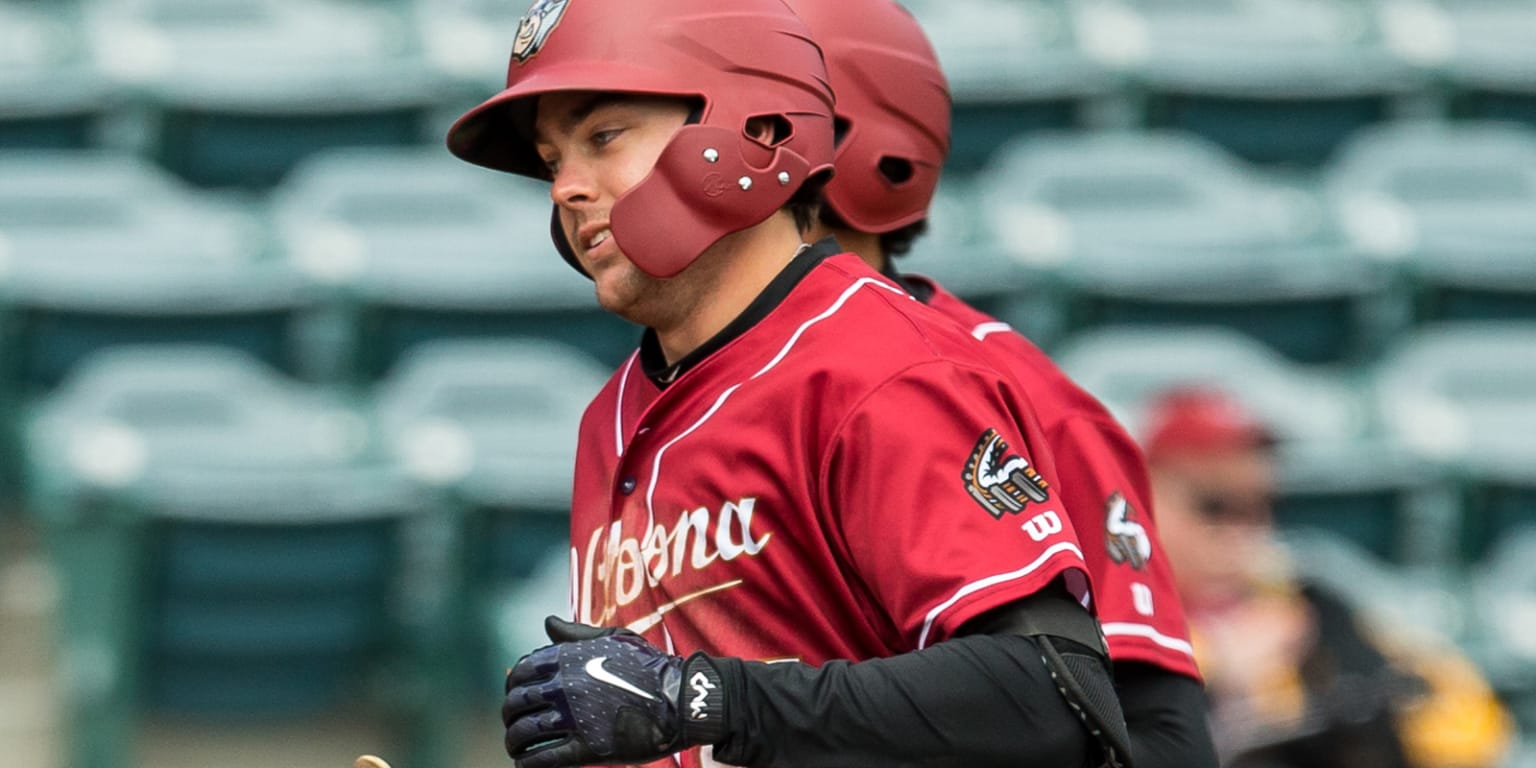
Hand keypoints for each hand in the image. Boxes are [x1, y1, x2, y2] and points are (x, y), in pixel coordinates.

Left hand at [503, 618, 727, 767]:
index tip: (516, 694)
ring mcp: (575, 718)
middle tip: (514, 723)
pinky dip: (528, 764)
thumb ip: (577, 634)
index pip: (522, 671)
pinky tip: (527, 764)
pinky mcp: (588, 749)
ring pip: (525, 733)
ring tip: (517, 749)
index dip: (512, 685)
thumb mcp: (614, 638)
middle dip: (509, 715)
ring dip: (515, 742)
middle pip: (517, 703)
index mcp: (568, 659)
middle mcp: (565, 687)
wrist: (680, 698)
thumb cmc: (651, 667)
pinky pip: (544, 759)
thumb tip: (548, 623)